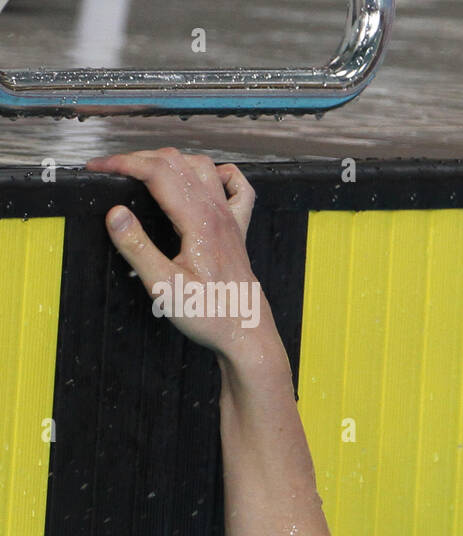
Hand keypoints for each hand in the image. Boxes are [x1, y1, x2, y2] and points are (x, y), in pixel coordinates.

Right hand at [86, 148, 280, 367]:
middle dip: (138, 158)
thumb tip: (115, 214)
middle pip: (176, 163)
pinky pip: (237, 188)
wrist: (247, 332)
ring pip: (202, 167)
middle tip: (110, 170)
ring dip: (170, 161)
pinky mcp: (237, 229)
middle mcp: (217, 213)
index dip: (122, 163)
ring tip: (142, 171)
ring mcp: (230, 219)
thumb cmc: (211, 315)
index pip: (157, 172)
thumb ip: (138, 248)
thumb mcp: (164, 287)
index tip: (97, 168)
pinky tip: (206, 178)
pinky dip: (219, 174)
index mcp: (199, 222)